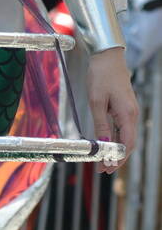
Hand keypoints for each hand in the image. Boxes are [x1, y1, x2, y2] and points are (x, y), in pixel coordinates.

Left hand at [87, 48, 138, 173]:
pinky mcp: (123, 108)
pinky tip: (106, 147)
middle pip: (127, 142)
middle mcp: (131, 114)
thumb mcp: (97, 103)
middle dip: (116, 158)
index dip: (118, 158)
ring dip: (114, 150)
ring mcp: (128, 111)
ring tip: (102, 163)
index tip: (108, 169)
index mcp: (127, 114)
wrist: (107, 58)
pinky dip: (114, 140)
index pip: (127, 143)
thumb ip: (101, 124)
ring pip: (124, 136)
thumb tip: (103, 144)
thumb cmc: (101, 77)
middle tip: (102, 171)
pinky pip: (121, 128)